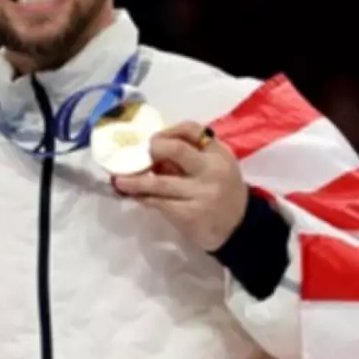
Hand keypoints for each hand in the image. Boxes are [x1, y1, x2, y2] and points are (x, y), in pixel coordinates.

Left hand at [112, 121, 248, 251]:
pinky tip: (136, 197)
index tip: (154, 138)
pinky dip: (144, 199)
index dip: (168, 131)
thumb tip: (153, 150)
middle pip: (175, 150)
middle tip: (136, 157)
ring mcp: (201, 193)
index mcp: (218, 152)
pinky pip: (159, 203)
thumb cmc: (222, 192)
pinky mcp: (190, 214)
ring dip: (135, 181)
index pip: (192, 129)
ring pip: (159, 182)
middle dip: (151, 151)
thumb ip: (193, 155)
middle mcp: (211, 169)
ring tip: (119, 181)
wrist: (239, 228)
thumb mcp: (216, 166)